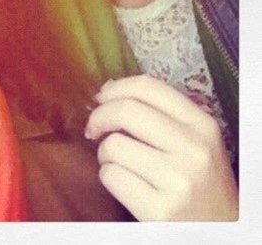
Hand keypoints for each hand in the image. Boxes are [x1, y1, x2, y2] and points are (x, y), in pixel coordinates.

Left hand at [84, 74, 237, 220]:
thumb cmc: (199, 184)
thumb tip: (107, 90)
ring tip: (120, 164)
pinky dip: (109, 178)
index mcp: (202, 125)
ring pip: (113, 145)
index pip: (148, 87)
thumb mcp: (195, 142)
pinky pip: (111, 176)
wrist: (222, 234)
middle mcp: (194, 149)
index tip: (101, 98)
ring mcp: (178, 180)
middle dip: (99, 117)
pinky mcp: (160, 210)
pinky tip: (125, 185)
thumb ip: (159, 114)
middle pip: (125, 111)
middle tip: (94, 129)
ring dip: (105, 154)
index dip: (115, 88)